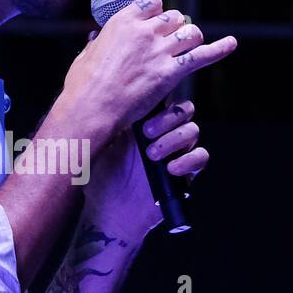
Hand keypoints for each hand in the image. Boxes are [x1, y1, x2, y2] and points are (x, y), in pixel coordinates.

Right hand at [57, 0, 236, 149]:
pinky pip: (202, 55)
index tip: (157, 20)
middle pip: (175, 17)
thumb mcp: (86, 55)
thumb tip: (97, 35)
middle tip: (172, 40)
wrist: (92, 108)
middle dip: (175, 27)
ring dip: (191, 39)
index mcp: (123, 21)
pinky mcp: (171, 72)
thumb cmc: (83, 85)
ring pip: (190, 33)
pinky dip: (220, 49)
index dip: (158, 11)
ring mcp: (160, 51)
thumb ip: (97, 42)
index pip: (153, 2)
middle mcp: (145, 31)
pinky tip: (231, 44)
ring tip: (189, 47)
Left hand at [81, 32, 210, 240]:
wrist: (108, 211)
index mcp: (143, 120)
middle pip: (181, 108)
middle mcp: (162, 132)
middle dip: (166, 118)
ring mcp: (176, 151)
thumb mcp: (97, 139)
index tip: (139, 105)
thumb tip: (91, 80)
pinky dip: (187, 161)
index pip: (161, 96)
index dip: (156, 97)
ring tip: (151, 154)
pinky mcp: (186, 172)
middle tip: (146, 132)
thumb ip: (99, 112)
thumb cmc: (101, 176)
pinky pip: (200, 157)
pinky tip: (171, 169)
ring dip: (173, 140)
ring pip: (191, 130)